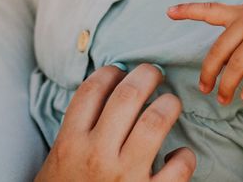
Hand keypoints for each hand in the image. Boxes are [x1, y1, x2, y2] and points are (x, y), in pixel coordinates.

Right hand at [36, 64, 195, 180]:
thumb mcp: (58, 163)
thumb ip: (76, 131)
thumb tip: (101, 96)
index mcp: (70, 143)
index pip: (92, 90)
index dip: (110, 72)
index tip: (120, 71)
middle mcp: (97, 155)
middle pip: (127, 96)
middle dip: (146, 75)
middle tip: (155, 73)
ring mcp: (125, 177)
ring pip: (156, 120)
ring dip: (168, 105)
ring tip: (170, 104)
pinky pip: (179, 166)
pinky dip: (184, 156)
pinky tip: (179, 156)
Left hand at [167, 0, 242, 103]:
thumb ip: (238, 31)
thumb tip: (220, 64)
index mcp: (240, 13)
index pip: (210, 9)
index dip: (188, 10)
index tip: (168, 12)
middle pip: (219, 51)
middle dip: (209, 73)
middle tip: (204, 89)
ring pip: (236, 65)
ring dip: (227, 85)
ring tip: (223, 99)